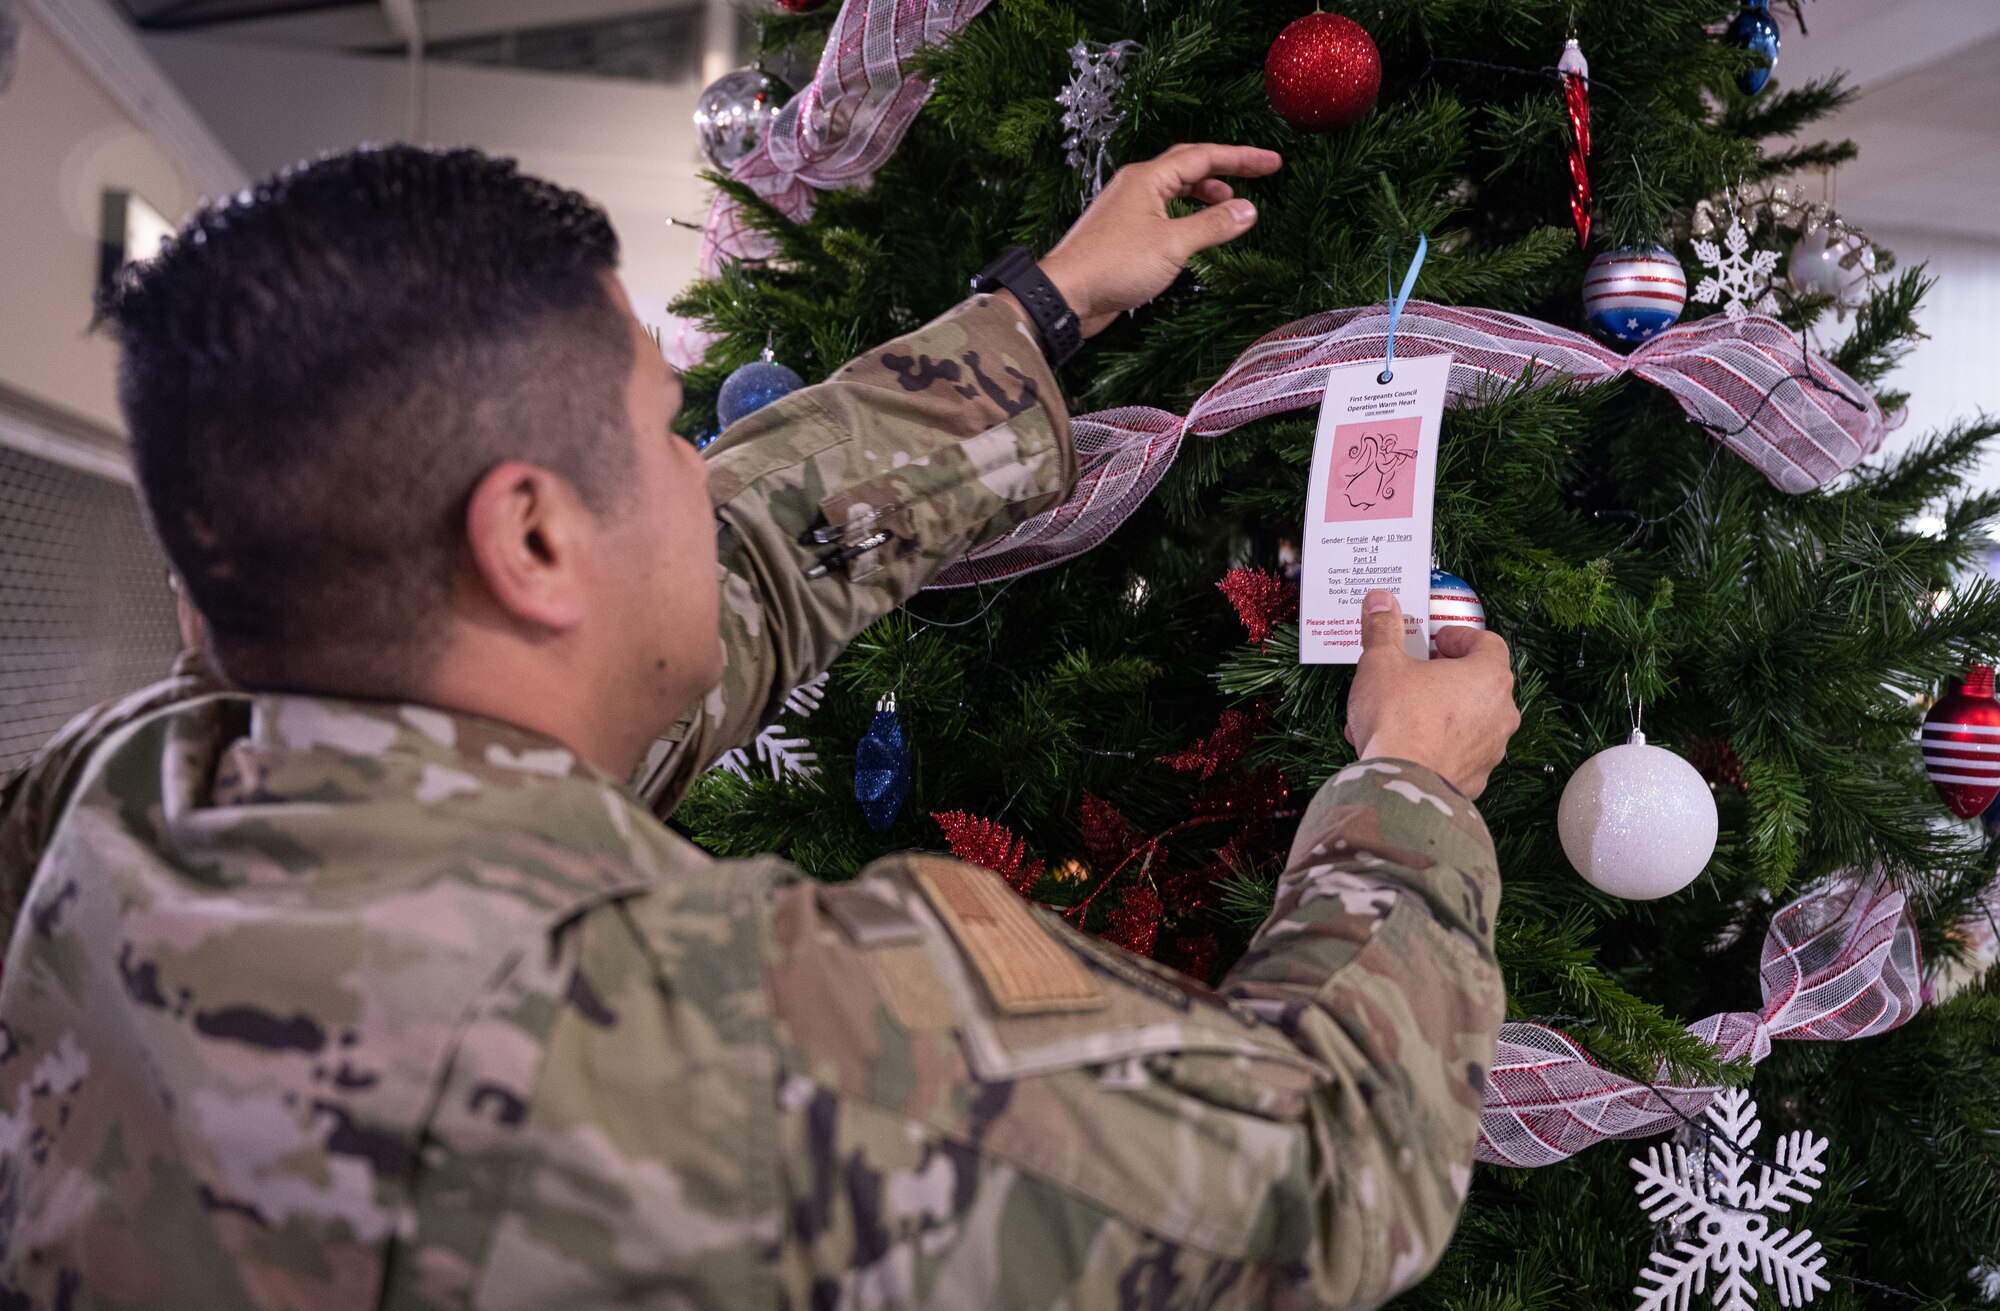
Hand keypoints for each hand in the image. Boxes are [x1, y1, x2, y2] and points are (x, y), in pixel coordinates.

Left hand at [1037, 143, 1282, 336]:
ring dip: (1204, 193)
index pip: (1203, 156)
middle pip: (1188, 166)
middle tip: (1258, 174)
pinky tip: (1195, 231)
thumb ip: (1212, 225)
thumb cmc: (1112, 266)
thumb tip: (1247, 210)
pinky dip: (1186, 215)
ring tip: (1229, 205)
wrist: (1065, 295)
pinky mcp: (1121, 234)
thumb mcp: (1172, 245)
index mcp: (1147, 179)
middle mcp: (1135, 187)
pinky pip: (1162, 213)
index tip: (1272, 162)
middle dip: (1225, 168)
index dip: (1241, 158)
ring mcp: (1127, 209)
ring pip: (1173, 190)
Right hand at [1343, 589, 1519, 798]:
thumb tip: (1381, 602)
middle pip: (1478, 682)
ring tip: (1398, 712)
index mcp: (1488, 676)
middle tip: (1415, 673)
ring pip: (1467, 720)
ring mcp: (1491, 749)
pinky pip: (1457, 752)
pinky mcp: (1474, 778)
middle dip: (1445, 676)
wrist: (1399, 784)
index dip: (1459, 637)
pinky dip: (1435, 744)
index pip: (1487, 643)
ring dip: (1438, 712)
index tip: (1436, 640)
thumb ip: (1383, 628)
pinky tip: (1401, 743)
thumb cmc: (1399, 720)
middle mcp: (1500, 713)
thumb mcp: (1381, 662)